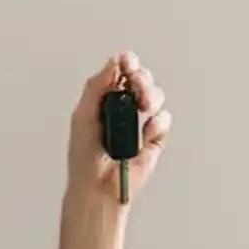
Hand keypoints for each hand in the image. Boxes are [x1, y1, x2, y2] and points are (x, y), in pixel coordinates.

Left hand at [66, 50, 171, 204]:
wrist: (98, 186)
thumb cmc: (85, 156)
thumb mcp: (84, 115)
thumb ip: (97, 86)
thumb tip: (114, 62)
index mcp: (105, 98)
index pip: (120, 72)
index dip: (127, 63)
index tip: (130, 62)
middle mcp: (124, 107)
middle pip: (142, 79)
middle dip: (142, 78)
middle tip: (136, 85)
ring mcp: (140, 122)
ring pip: (156, 95)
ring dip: (151, 96)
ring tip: (143, 108)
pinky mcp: (154, 139)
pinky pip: (164, 120)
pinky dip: (157, 123)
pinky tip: (145, 133)